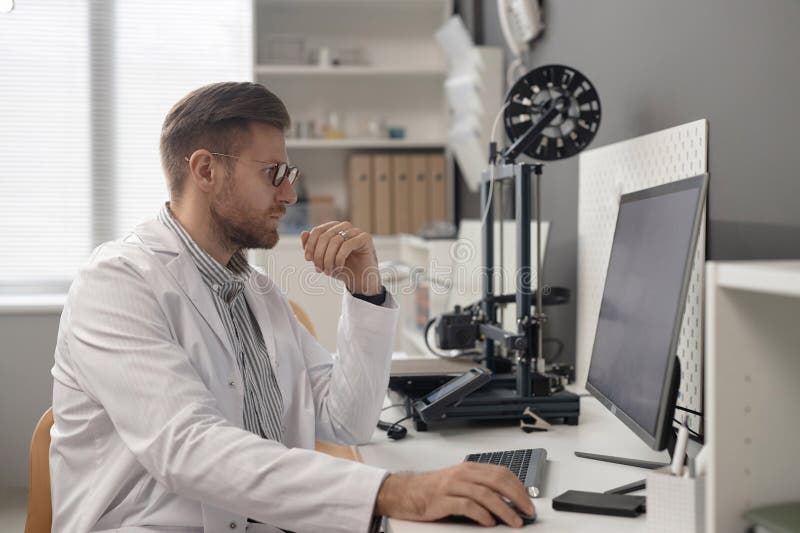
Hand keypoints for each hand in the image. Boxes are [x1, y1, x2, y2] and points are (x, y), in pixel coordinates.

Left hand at [301, 221, 380, 295]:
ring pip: (335, 240)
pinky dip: (339, 258)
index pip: (317, 231)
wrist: (359, 280)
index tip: (308, 259)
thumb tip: (304, 233)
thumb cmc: (342, 268)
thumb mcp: (322, 259)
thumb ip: (311, 247)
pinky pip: (347, 245)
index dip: (310, 245)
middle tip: (319, 269)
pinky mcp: (365, 238)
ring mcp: (356, 231)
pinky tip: (339, 266)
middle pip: (325, 236)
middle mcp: (345, 226)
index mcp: (334, 228)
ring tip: (328, 271)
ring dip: (328, 259)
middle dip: (319, 254)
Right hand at [374, 463, 535, 527]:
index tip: (528, 501)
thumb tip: (507, 500)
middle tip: (527, 512)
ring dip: (504, 509)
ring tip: (514, 521)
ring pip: (485, 494)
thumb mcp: (458, 482)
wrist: (404, 492)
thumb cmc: (432, 489)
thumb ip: (479, 486)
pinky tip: (489, 522)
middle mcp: (462, 474)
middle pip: (497, 481)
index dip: (519, 487)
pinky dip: (481, 514)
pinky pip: (467, 505)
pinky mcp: (442, 500)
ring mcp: (452, 486)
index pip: (501, 473)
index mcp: (469, 468)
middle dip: (517, 497)